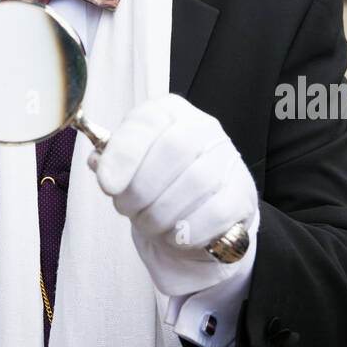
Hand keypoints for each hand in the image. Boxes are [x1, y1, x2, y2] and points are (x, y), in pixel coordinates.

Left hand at [89, 94, 258, 296]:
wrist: (198, 212)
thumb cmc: (156, 183)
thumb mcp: (128, 166)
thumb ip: (111, 163)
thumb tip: (104, 169)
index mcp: (168, 112)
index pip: (148, 121)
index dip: (124, 154)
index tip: (108, 185)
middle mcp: (203, 127)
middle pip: (174, 149)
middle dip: (142, 188)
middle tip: (127, 208)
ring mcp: (227, 158)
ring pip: (196, 182)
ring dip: (161, 213)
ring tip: (148, 223)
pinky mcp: (242, 193)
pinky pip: (216, 212)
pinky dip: (188, 230)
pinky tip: (174, 234)